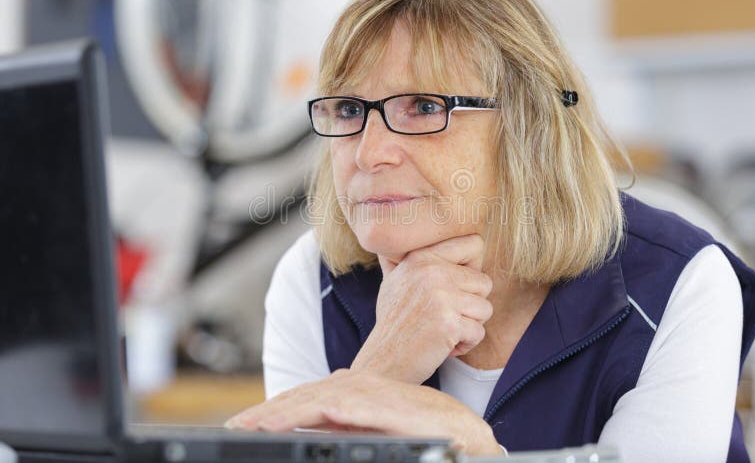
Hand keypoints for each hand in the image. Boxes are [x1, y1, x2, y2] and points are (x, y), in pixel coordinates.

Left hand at [225, 369, 503, 456]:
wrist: (461, 427)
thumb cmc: (421, 428)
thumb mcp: (374, 426)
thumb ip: (346, 423)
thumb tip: (316, 427)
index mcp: (351, 393)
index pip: (304, 400)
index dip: (272, 411)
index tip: (243, 426)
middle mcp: (353, 387)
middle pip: (300, 398)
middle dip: (263, 413)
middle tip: (232, 428)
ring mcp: (363, 392)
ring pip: (309, 400)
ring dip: (275, 413)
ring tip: (246, 427)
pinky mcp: (375, 402)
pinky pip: (332, 407)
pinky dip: (304, 413)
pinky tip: (282, 423)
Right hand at [350, 233, 493, 383]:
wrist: (383, 361)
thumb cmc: (393, 323)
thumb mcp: (394, 280)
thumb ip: (402, 258)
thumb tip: (394, 238)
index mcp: (422, 256)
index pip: (475, 244)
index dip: (472, 268)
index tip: (455, 287)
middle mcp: (431, 271)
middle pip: (485, 282)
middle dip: (471, 305)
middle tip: (444, 316)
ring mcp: (440, 297)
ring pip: (485, 309)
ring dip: (469, 326)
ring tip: (442, 330)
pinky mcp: (448, 323)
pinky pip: (478, 332)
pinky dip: (464, 344)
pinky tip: (442, 345)